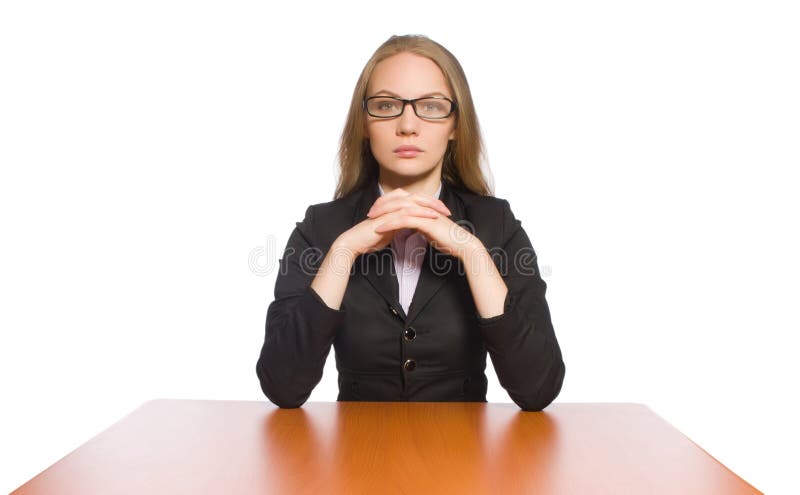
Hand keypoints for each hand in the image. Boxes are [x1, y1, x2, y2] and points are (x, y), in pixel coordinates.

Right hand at [334, 188, 450, 257]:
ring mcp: (390, 208)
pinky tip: (432, 216)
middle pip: (417, 198)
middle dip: (433, 203)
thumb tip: (411, 227)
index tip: (442, 212)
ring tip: (443, 212)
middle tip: (447, 209)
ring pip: (414, 202)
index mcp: (393, 206)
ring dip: (430, 206)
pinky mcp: (388, 215)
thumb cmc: (370, 238)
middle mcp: (392, 204)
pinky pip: (408, 211)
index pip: (415, 201)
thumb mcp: (390, 231)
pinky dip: (421, 213)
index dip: (429, 205)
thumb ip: (400, 226)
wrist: (355, 243)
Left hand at [371, 188, 479, 260]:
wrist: (462, 245)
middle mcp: (424, 206)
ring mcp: (424, 212)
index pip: (402, 202)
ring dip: (383, 214)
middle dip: (382, 206)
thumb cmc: (449, 240)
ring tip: (371, 219)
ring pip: (399, 209)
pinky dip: (390, 224)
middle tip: (370, 213)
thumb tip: (413, 227)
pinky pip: (403, 220)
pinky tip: (380, 228)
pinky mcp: (425, 221)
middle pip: (398, 201)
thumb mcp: (431, 231)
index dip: (389, 205)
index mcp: (424, 207)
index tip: (377, 212)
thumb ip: (421, 226)